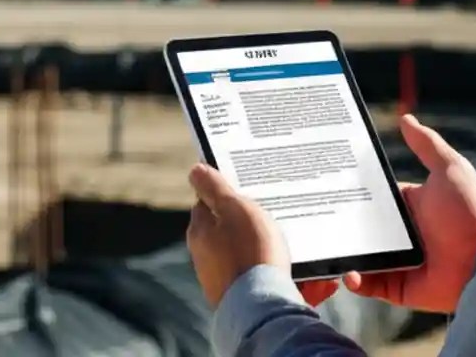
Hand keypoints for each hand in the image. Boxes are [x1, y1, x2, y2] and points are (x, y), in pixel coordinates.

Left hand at [185, 163, 290, 308]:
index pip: (208, 201)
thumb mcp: (236, 209)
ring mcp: (217, 274)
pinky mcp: (234, 291)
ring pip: (239, 249)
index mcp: (200, 229)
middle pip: (225, 226)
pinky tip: (280, 264)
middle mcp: (202, 253)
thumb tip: (195, 169)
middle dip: (245, 219)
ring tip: (280, 240)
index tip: (248, 189)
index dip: (227, 192)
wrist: (259, 306)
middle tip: (270, 212)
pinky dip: (262, 265)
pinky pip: (250, 270)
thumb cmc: (249, 253)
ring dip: (256, 243)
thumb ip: (215, 188)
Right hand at [300, 114, 475, 314]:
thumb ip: (428, 145)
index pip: (371, 198)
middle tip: (307, 217)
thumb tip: (406, 118)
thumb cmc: (470, 211)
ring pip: (358, 256)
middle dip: (336, 224)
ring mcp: (397, 261)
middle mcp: (401, 234)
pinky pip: (369, 285)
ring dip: (339, 253)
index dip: (348, 193)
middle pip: (359, 228)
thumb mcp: (450, 170)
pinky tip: (346, 271)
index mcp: (410, 205)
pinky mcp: (397, 288)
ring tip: (318, 246)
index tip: (320, 185)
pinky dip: (354, 280)